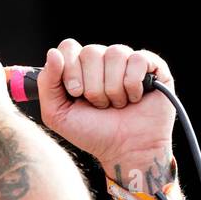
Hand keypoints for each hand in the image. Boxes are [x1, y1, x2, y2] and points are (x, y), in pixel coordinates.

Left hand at [36, 41, 176, 167]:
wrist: (125, 151)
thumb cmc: (93, 134)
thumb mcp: (58, 115)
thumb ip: (47, 85)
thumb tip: (53, 53)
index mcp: (81, 68)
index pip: (69, 47)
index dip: (70, 70)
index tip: (76, 93)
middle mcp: (104, 61)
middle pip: (90, 51)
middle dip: (92, 86)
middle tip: (100, 106)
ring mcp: (128, 62)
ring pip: (115, 53)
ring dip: (113, 89)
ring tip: (118, 105)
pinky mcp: (153, 67)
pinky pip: (139, 59)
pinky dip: (133, 84)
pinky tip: (135, 98)